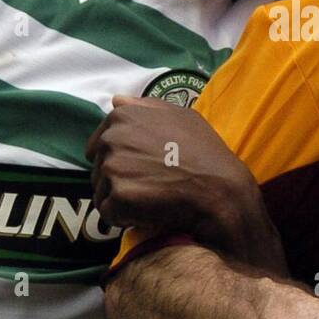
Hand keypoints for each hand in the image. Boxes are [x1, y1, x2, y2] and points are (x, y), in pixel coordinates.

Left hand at [86, 95, 259, 244]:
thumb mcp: (181, 116)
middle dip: (120, 179)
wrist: (219, 189)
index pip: (100, 144)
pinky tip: (149, 211)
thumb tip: (116, 101)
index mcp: (122, 117)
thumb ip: (144, 107)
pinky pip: (110, 212)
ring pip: (102, 191)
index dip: (123, 160)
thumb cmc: (203, 152)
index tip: (146, 167)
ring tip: (152, 198)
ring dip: (122, 198)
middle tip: (152, 183)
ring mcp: (112, 168)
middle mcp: (111, 139)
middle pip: (99, 168)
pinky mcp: (117, 196)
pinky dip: (125, 217)